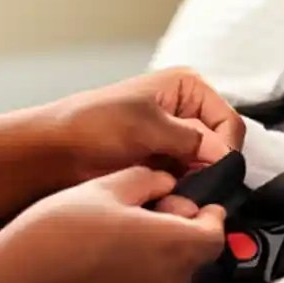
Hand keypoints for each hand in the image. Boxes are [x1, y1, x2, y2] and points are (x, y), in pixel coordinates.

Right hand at [0, 167, 226, 282]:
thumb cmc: (56, 234)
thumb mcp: (104, 187)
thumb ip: (147, 179)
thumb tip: (165, 184)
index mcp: (174, 245)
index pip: (216, 232)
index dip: (206, 214)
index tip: (186, 202)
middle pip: (193, 255)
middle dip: (178, 232)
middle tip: (143, 213)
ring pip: (170, 278)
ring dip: (157, 258)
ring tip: (118, 239)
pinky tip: (103, 267)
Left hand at [47, 68, 244, 182]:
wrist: (54, 152)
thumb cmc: (90, 125)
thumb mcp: (146, 125)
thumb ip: (190, 140)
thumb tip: (223, 157)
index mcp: (186, 88)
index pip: (229, 121)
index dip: (224, 148)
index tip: (212, 169)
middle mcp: (185, 112)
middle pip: (220, 147)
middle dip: (208, 167)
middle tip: (188, 182)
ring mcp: (174, 140)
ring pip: (205, 168)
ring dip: (193, 182)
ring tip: (171, 189)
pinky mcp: (162, 165)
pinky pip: (187, 182)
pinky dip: (181, 191)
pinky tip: (164, 194)